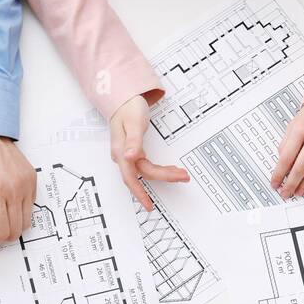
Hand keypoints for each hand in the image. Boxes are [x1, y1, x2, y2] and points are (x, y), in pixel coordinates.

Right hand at [109, 94, 188, 210]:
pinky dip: (159, 170)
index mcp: (121, 151)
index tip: (149, 205)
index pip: (133, 176)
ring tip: (180, 173)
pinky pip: (146, 167)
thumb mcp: (134, 122)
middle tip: (182, 176)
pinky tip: (169, 171)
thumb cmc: (128, 108)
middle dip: (163, 178)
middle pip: (143, 174)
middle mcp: (123, 156)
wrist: (124, 99)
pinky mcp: (133, 153)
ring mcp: (128, 155)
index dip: (141, 192)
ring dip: (163, 174)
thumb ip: (133, 140)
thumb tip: (129, 157)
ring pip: (146, 172)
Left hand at [270, 101, 303, 198]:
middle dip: (291, 184)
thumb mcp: (294, 124)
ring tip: (299, 192)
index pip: (286, 157)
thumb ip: (286, 143)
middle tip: (286, 193)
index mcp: (300, 130)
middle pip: (301, 166)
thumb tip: (281, 163)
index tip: (275, 184)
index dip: (279, 174)